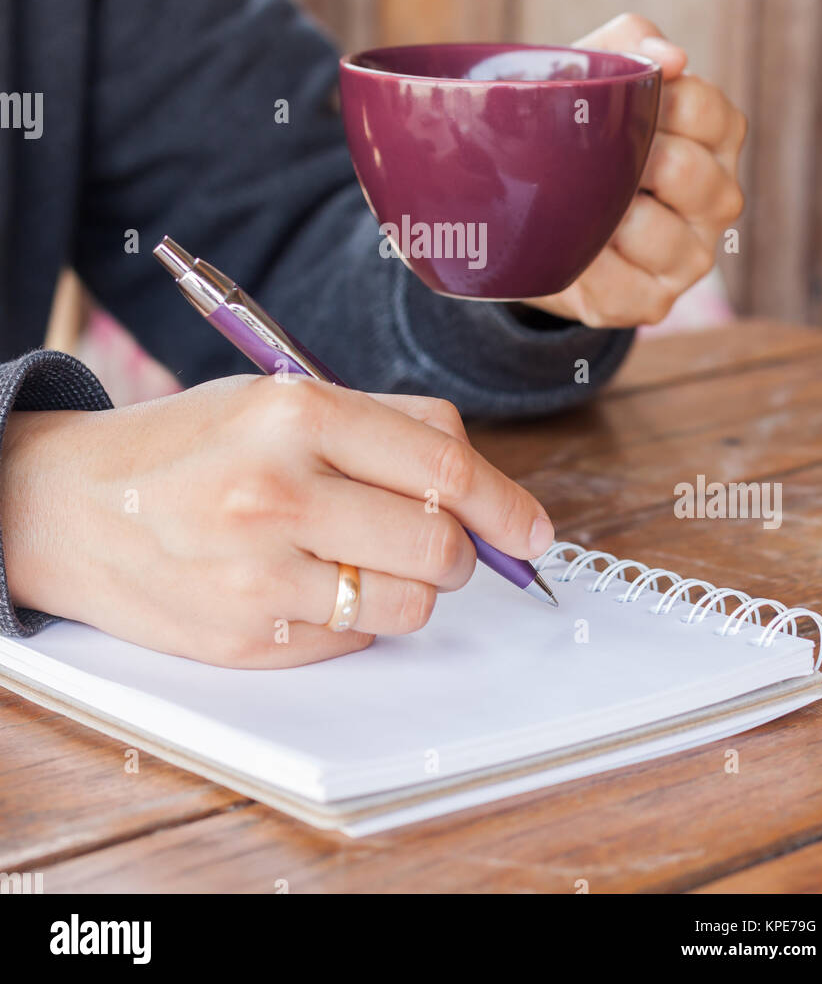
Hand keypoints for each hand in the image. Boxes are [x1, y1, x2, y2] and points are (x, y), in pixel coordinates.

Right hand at [0, 375, 553, 667]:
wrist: (72, 505)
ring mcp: (260, 573)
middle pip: (439, 543)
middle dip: (460, 551)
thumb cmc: (191, 445)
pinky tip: (306, 583)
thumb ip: (385, 428)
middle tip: (442, 544)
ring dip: (411, 587)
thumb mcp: (278, 399)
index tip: (533, 528)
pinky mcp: (247, 636)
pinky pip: (353, 637)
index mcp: (296, 413)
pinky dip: (353, 615)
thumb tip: (483, 486)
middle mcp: (279, 491)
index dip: (506, 503)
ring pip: (409, 603)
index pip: (443, 464)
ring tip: (363, 559)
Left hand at [527, 13, 746, 326]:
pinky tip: (568, 247)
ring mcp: (692, 257)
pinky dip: (584, 264)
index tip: (611, 105)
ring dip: (604, 216)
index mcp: (716, 138)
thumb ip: (628, 45)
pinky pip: (619, 283)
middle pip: (687, 171)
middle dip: (627, 162)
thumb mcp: (588, 75)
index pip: (706, 109)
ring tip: (576, 204)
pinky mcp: (652, 302)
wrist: (519, 216)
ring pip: (657, 231)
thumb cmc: (571, 135)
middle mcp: (719, 198)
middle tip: (585, 159)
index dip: (654, 104)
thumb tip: (672, 58)